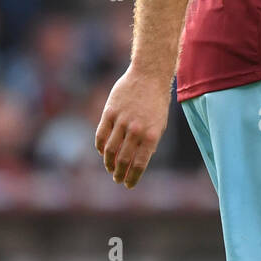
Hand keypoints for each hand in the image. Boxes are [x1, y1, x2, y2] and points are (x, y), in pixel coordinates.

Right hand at [94, 64, 172, 187]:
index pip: (139, 164)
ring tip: (110, 168)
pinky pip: (101, 135)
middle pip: (123, 160)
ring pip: (110, 150)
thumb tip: (139, 162)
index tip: (128, 185)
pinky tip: (103, 152)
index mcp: (152, 135)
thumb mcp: (160, 124)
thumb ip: (150, 142)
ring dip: (109, 163)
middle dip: (120, 173)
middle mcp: (136, 130)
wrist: (149, 75)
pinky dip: (100, 147)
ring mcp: (122, 120)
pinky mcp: (110, 112)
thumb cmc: (157, 101)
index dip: (132, 178)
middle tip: (117, 179)